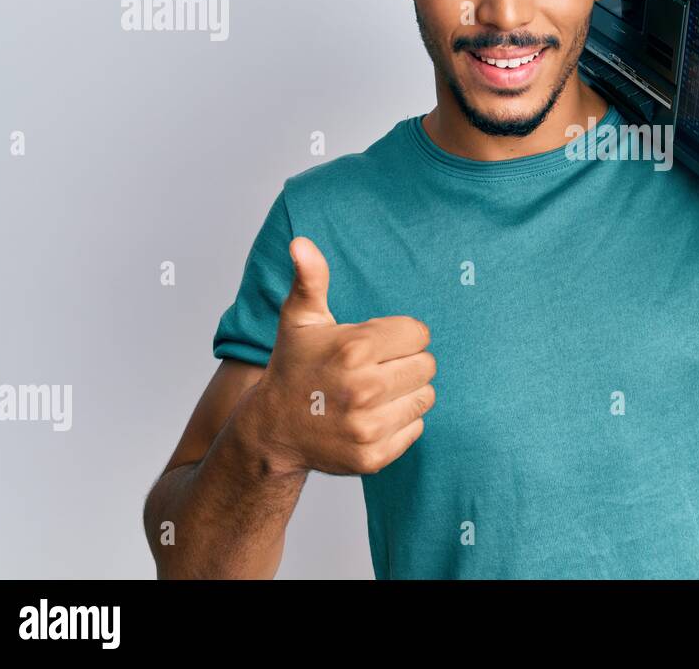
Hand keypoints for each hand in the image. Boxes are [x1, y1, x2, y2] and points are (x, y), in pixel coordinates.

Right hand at [248, 236, 435, 476]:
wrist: (271, 431)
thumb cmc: (294, 367)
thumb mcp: (300, 320)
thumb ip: (310, 279)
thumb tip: (301, 242)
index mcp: (353, 349)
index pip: (419, 333)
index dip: (402, 335)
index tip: (378, 343)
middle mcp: (362, 389)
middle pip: (427, 365)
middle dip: (406, 362)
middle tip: (378, 367)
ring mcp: (368, 427)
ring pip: (426, 396)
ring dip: (407, 392)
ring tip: (377, 390)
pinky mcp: (374, 457)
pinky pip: (417, 428)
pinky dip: (401, 422)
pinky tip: (374, 416)